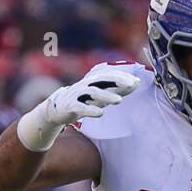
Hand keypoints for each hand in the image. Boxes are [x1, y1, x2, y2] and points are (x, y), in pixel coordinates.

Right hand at [16, 63, 140, 151]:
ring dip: (107, 96)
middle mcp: (84, 86)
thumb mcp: (98, 95)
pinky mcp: (69, 107)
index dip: (122, 77)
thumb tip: (135, 83)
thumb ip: (115, 90)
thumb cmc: (81, 102)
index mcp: (91, 83)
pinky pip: (80, 107)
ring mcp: (76, 95)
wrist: (55, 110)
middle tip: (131, 85)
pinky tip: (100, 113)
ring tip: (119, 101)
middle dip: (117, 81)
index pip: (108, 76)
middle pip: (101, 80)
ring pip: (92, 93)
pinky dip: (90, 110)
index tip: (136, 82)